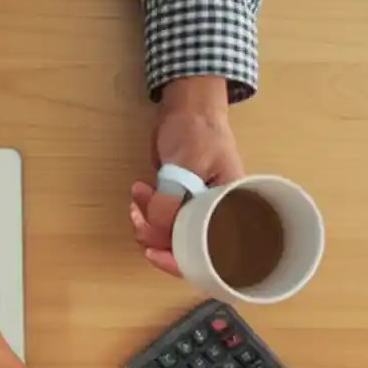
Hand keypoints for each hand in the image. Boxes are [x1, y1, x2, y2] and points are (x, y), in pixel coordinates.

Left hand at [131, 75, 243, 275]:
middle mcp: (215, 215)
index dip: (179, 261)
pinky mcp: (178, 201)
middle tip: (137, 215)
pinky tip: (138, 193)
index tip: (152, 254)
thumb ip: (173, 201)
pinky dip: (145, 211)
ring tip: (138, 194)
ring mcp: (195, 208)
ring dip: (146, 220)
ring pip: (167, 234)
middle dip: (155, 235)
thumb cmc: (198, 131)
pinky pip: (159, 219)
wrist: (187, 106)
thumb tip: (157, 232)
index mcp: (231, 209)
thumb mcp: (187, 165)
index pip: (209, 252)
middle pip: (184, 246)